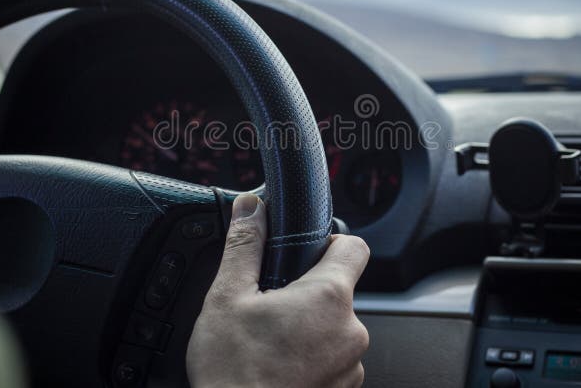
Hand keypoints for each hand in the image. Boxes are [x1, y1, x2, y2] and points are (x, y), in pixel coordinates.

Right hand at [187, 193, 369, 387]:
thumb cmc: (232, 374)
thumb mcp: (226, 298)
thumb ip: (244, 246)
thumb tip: (250, 208)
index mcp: (328, 298)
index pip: (354, 246)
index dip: (330, 242)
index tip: (307, 252)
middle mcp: (350, 332)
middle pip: (339, 291)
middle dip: (307, 294)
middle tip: (270, 308)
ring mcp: (351, 367)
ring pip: (335, 329)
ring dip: (310, 329)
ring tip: (270, 343)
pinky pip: (333, 361)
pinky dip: (312, 358)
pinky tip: (279, 366)